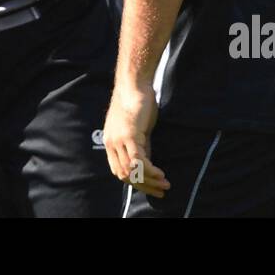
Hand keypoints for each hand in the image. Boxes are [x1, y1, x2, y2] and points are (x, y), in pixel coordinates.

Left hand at [103, 80, 169, 197]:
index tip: (150, 187)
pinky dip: (150, 170)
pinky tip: (161, 173)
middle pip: (124, 175)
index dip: (134, 182)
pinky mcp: (130, 135)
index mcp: (109, 142)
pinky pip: (139, 161)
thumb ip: (138, 146)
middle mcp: (111, 143)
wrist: (134, 84)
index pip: (118, 171)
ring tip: (165, 183)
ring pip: (132, 171)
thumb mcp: (136, 129)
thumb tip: (145, 164)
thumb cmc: (137, 103)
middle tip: (161, 191)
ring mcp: (119, 140)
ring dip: (150, 180)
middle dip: (144, 186)